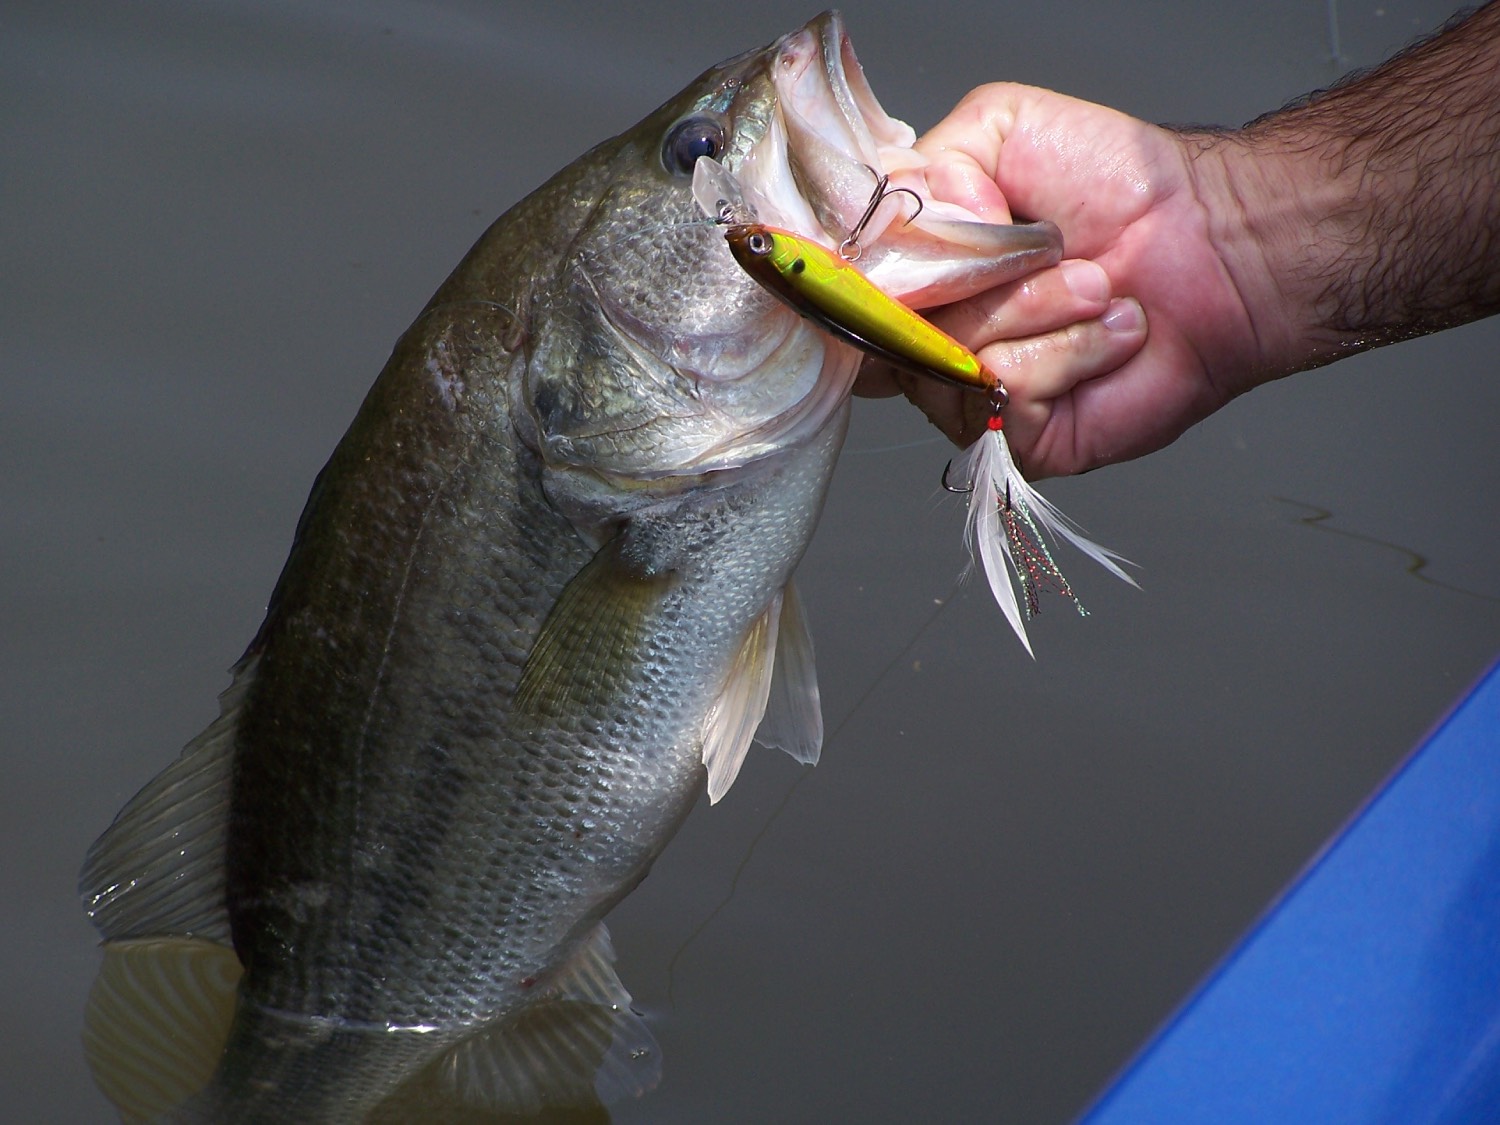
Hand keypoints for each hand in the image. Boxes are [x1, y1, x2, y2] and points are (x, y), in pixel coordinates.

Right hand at [859, 84, 1261, 477]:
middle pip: (885, 326)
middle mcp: (926, 338)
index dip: (868, 269)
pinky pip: (1003, 395)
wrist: (1212, 244)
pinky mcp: (1015, 439)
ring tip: (1095, 289)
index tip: (928, 237)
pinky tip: (1110, 337)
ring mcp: (965, 394)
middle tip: (1053, 249)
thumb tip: (910, 235)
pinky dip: (1068, 354)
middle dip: (977, 276)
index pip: (840, 289)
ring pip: (949, 359)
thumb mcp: (1000, 125)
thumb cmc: (1118, 187)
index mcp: (909, 271)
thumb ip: (925, 166)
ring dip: (1037, 308)